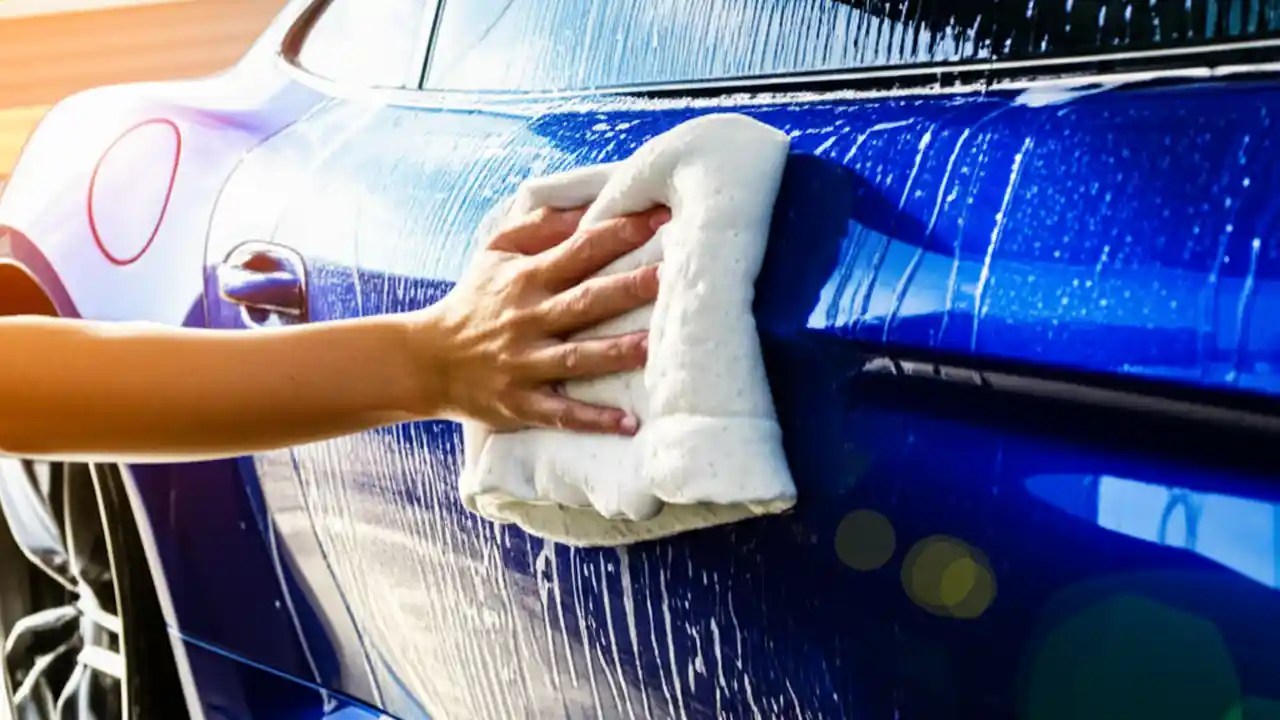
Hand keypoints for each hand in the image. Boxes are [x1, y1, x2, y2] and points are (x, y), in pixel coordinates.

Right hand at [413, 205, 668, 434]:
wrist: (426, 361)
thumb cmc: (474, 300)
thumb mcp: (496, 253)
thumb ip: (540, 226)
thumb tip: (587, 205)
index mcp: (526, 279)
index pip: (579, 249)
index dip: (619, 232)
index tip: (661, 217)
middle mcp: (527, 319)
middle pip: (585, 301)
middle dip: (628, 288)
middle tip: (671, 276)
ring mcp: (524, 364)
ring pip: (577, 357)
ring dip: (617, 352)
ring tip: (658, 346)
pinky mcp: (521, 403)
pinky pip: (561, 413)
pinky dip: (592, 419)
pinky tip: (628, 424)